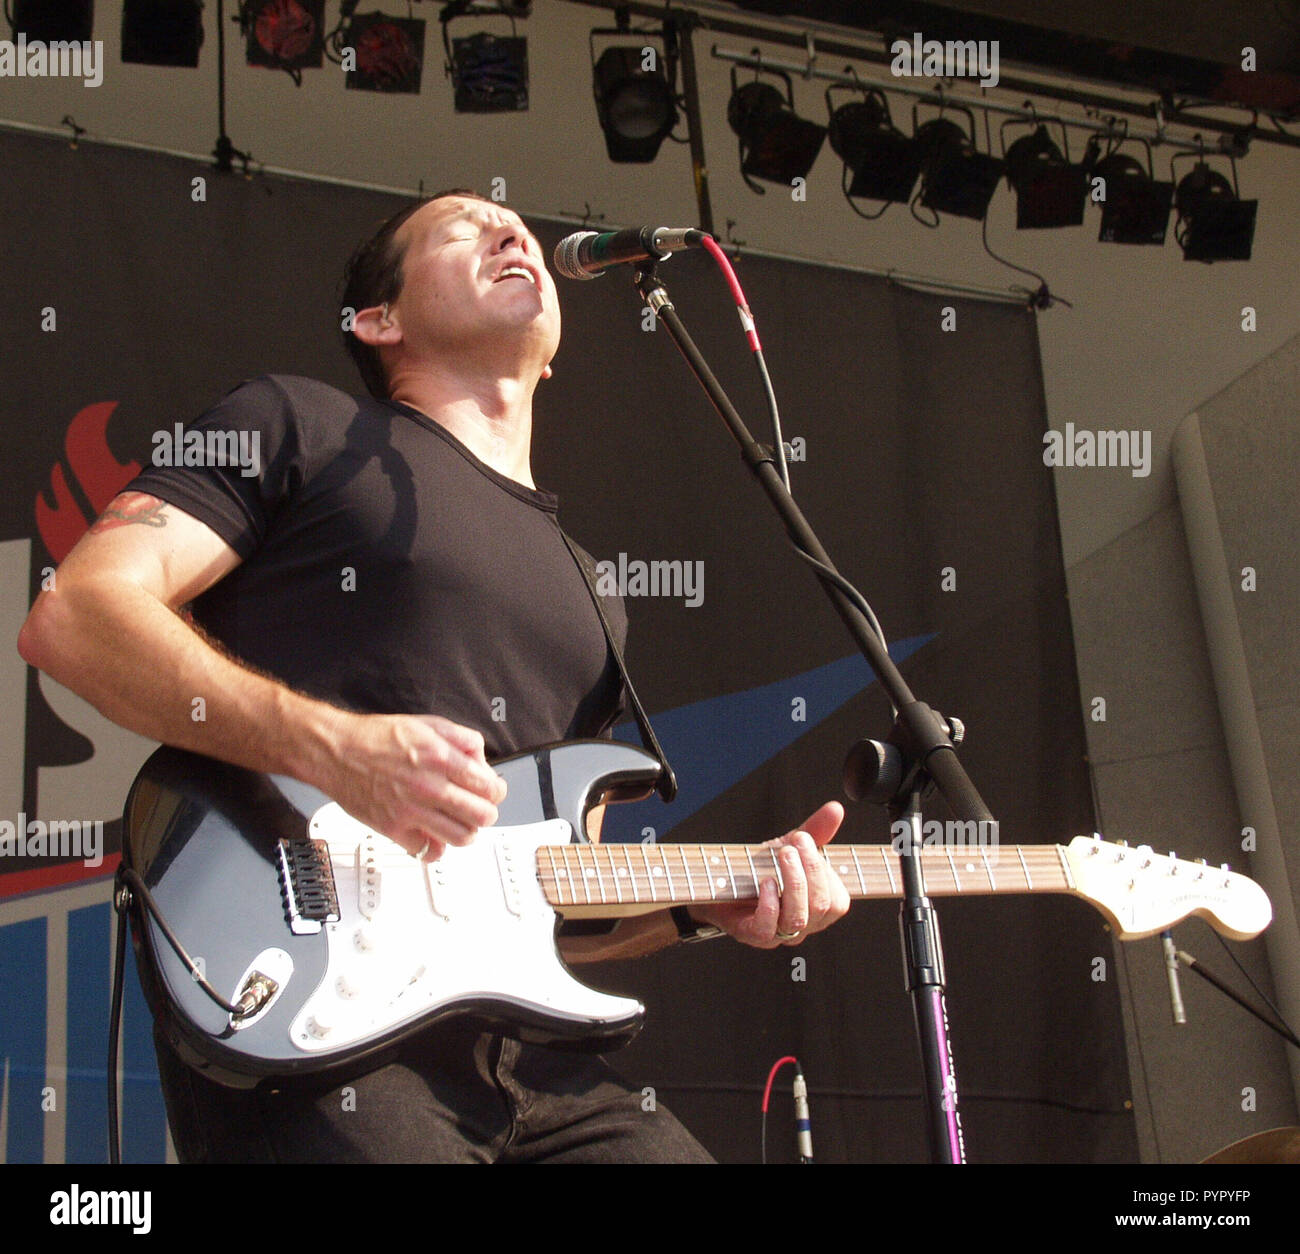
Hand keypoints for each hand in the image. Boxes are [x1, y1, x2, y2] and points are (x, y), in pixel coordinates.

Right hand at [322, 712, 506, 860]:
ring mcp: (411, 811)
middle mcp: (429, 786)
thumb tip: (481, 759)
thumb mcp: (428, 724)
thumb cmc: (376, 737)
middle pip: (481, 816)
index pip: (489, 787)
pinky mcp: (393, 828)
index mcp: (441, 759)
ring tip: (460, 823)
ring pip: (461, 837)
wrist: (336, 751)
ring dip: (467, 832)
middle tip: (480, 809)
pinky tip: (434, 835)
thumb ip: (461, 739)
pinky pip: (428, 851)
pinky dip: (436, 847)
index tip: (494, 792)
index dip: (497, 791)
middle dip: (487, 812)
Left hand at [688, 802, 848, 947]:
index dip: (825, 872)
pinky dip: (769, 903)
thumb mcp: (790, 846)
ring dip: (793, 882)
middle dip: (811, 870)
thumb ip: (816, 831)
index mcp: (816, 910)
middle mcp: (802, 926)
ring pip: (798, 918)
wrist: (718, 882)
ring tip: (783, 855)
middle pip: (821, 907)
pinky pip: (767, 929)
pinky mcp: (752, 935)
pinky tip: (765, 882)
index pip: (837, 903)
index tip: (804, 840)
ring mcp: (777, 934)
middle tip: (792, 846)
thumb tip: (836, 809)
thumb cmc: (759, 868)